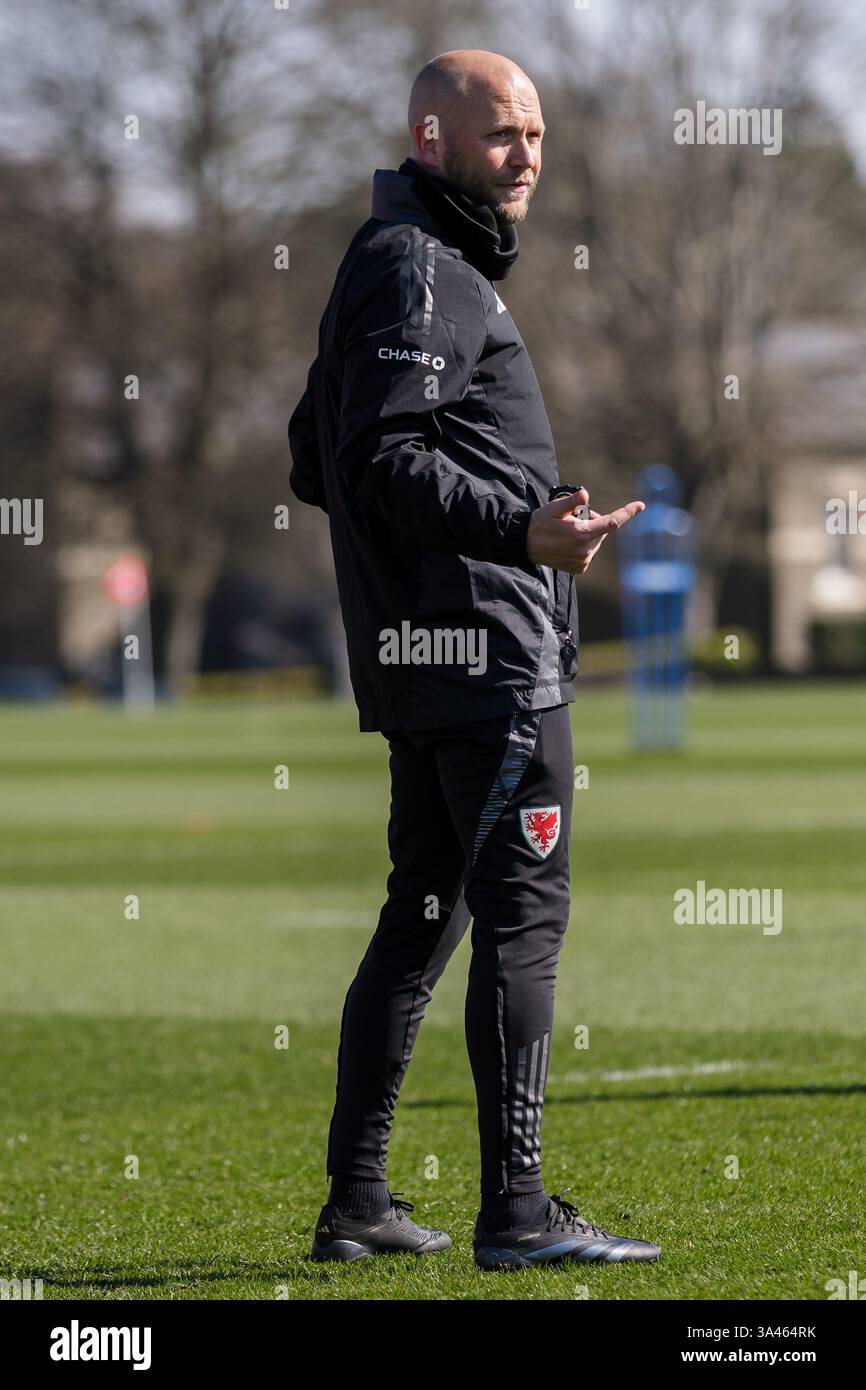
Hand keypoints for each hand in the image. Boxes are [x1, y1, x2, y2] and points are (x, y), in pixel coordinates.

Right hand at [526, 487, 644, 574]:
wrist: (525, 546)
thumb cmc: (540, 524)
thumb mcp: (554, 508)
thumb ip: (572, 501)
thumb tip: (585, 495)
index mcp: (583, 534)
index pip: (612, 521)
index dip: (627, 512)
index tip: (641, 505)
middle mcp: (586, 550)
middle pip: (602, 530)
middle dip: (594, 521)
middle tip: (574, 518)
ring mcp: (584, 561)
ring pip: (596, 541)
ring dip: (588, 534)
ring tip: (567, 532)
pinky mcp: (580, 568)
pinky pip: (589, 552)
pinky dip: (583, 545)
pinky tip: (567, 543)